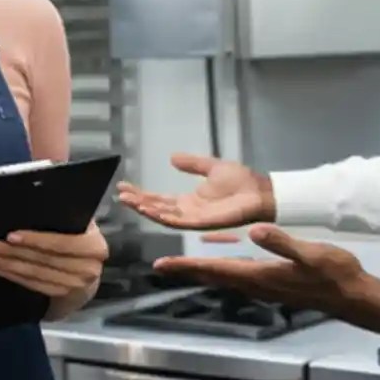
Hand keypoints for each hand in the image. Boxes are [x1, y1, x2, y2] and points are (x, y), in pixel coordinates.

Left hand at [0, 220, 108, 299]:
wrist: (88, 273)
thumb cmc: (80, 240)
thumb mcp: (81, 225)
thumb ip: (67, 216)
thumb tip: (38, 196)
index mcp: (95, 246)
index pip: (62, 244)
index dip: (36, 240)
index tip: (11, 236)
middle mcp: (89, 269)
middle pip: (45, 259)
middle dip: (14, 252)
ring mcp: (76, 285)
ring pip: (36, 273)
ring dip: (9, 265)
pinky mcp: (62, 296)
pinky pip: (34, 285)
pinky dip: (13, 276)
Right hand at [117, 153, 275, 235]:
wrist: (259, 191)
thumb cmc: (241, 182)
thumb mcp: (211, 167)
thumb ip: (192, 164)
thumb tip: (172, 157)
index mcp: (190, 200)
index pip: (160, 198)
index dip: (142, 194)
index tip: (124, 186)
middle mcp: (188, 211)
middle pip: (156, 208)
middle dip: (137, 202)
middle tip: (120, 194)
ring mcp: (193, 218)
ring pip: (162, 216)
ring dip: (145, 209)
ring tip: (128, 201)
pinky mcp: (201, 222)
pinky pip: (177, 221)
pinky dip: (161, 216)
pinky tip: (148, 209)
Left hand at [153, 223, 379, 335]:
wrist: (351, 293)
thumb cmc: (333, 273)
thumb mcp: (310, 253)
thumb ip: (283, 242)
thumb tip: (255, 230)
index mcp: (260, 275)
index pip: (216, 269)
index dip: (188, 266)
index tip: (162, 264)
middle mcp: (256, 283)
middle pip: (213, 276)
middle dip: (187, 270)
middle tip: (161, 266)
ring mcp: (264, 286)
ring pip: (224, 277)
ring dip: (202, 271)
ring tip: (182, 265)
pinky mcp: (272, 284)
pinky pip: (238, 277)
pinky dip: (221, 270)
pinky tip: (221, 265)